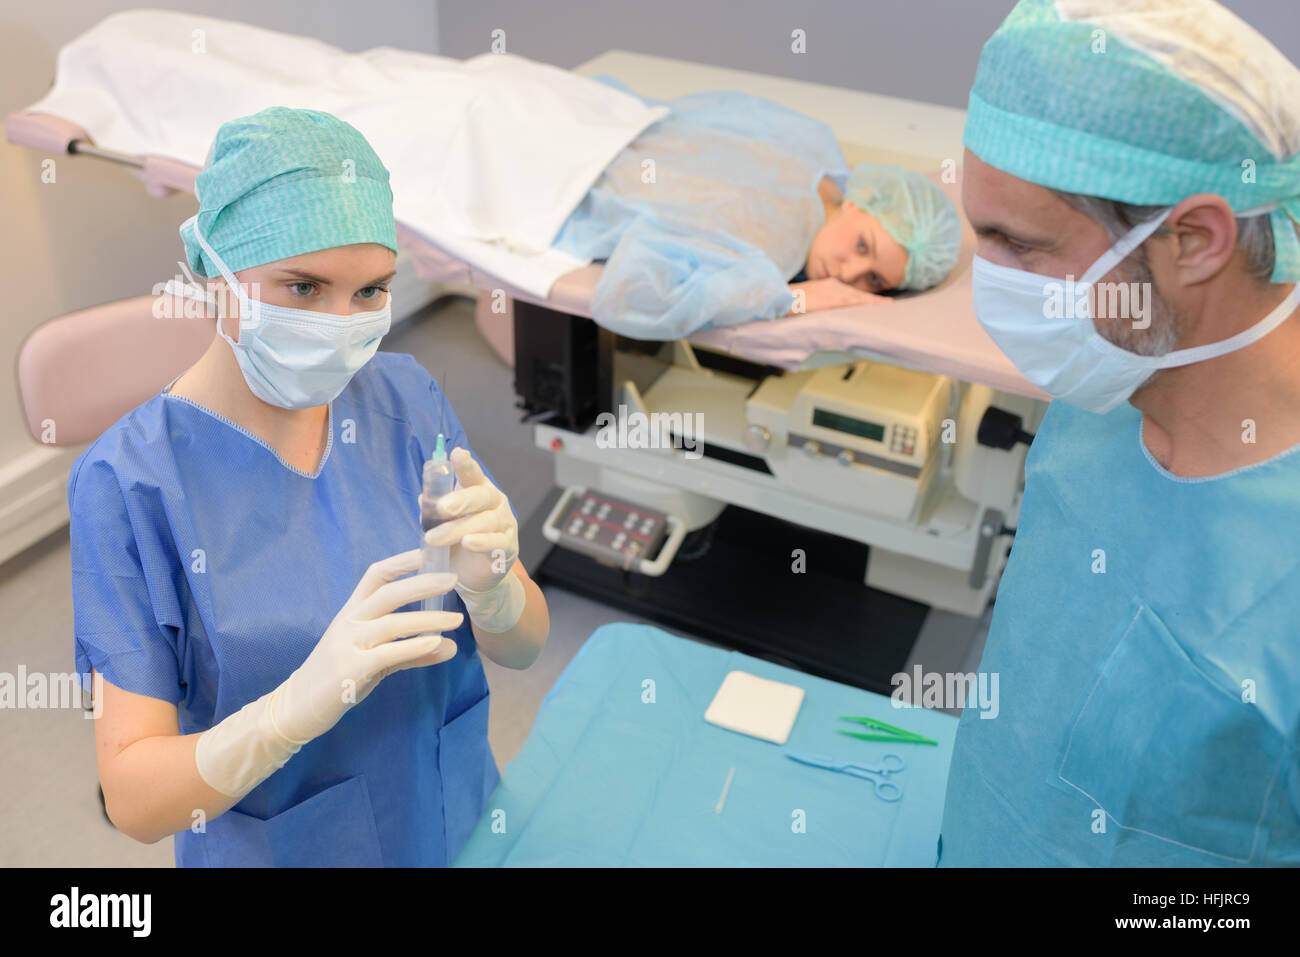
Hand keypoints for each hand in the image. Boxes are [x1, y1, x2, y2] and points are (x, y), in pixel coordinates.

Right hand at [273, 550, 460, 743]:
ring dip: (428, 619)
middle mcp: (348, 622)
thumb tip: (450, 646)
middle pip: (387, 593)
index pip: (376, 576)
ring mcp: (346, 645)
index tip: (429, 553)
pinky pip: (386, 653)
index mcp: (352, 612)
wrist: (297, 707)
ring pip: (391, 623)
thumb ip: (411, 651)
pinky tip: (436, 644)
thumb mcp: (375, 659)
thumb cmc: (338, 678)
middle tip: (453, 578)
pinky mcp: (348, 669)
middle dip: (422, 583)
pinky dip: (413, 646)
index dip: (402, 562)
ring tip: (457, 620)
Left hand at [422, 447, 518, 594]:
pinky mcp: (509, 546)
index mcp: (478, 491)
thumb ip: (434, 511)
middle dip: (460, 500)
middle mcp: (495, 503)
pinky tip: (468, 543)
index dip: (465, 464)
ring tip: (434, 539)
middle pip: (481, 496)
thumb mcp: (443, 524)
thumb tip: (422, 499)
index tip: (456, 454)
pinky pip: (496, 542)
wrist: (475, 575)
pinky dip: (482, 542)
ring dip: (457, 530)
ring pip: (484, 522)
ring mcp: (504, 524)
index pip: (472, 474)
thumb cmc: (458, 542)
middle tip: (441, 507)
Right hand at [787, 278, 887, 315]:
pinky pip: (850, 302)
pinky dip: (862, 303)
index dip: (865, 297)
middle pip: (858, 293)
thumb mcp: (808, 301)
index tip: (877, 301)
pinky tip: (873, 306)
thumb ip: (819, 304)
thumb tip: (824, 312)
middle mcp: (833, 285)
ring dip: (872, 301)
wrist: (779, 296)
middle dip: (873, 299)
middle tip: (889, 304)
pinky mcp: (830, 300)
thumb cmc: (789, 301)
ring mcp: (832, 292)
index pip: (851, 292)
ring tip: (886, 305)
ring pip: (857, 297)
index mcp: (828, 285)